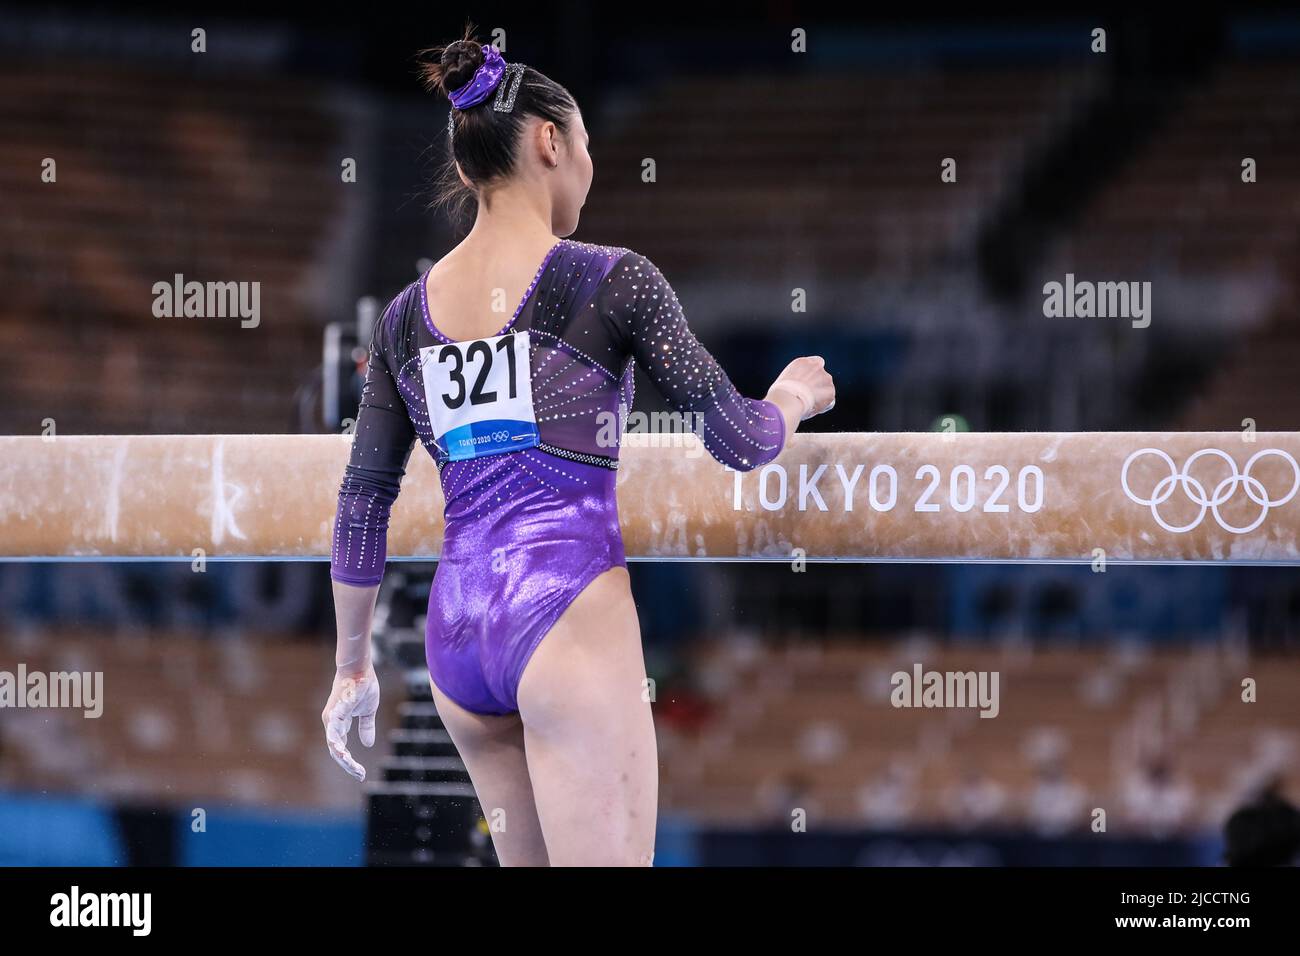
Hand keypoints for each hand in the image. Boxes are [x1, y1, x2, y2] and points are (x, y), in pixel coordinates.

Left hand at [321, 666, 379, 781]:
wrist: (359, 669)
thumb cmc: (362, 686)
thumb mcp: (368, 711)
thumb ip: (366, 727)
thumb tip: (368, 744)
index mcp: (339, 724)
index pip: (341, 749)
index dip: (349, 762)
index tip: (361, 773)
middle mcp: (332, 724)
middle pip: (336, 751)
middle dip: (348, 765)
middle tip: (360, 775)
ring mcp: (331, 719)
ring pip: (334, 745)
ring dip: (343, 759)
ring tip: (353, 769)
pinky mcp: (334, 712)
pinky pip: (334, 732)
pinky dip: (337, 744)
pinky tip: (342, 753)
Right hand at [767, 356, 835, 419]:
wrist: (787, 399)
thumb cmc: (780, 394)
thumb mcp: (784, 381)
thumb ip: (795, 380)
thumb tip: (796, 390)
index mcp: (803, 362)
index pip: (816, 363)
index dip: (814, 374)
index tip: (809, 383)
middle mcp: (816, 367)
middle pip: (822, 377)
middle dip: (817, 387)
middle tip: (808, 398)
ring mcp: (825, 378)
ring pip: (827, 389)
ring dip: (821, 396)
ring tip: (808, 405)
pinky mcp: (830, 391)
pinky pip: (829, 401)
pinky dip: (823, 406)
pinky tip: (812, 409)